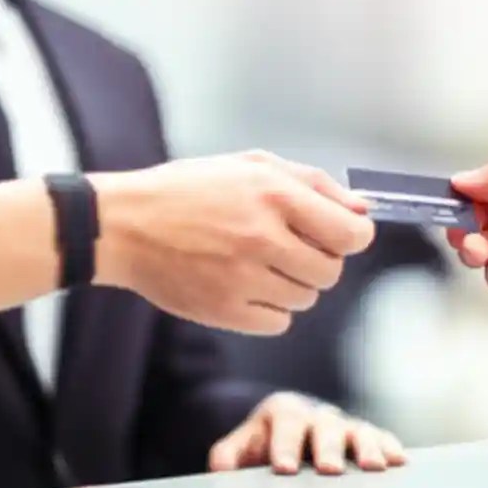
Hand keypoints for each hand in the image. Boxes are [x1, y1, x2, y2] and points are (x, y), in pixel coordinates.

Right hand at [90, 151, 374, 334]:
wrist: (125, 225)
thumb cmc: (191, 190)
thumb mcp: (251, 165)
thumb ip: (313, 184)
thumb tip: (362, 210)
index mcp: (274, 195)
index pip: (351, 234)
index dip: (353, 236)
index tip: (341, 235)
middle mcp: (262, 238)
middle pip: (331, 271)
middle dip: (320, 260)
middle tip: (290, 247)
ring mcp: (243, 279)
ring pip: (307, 299)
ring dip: (293, 283)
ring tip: (258, 262)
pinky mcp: (225, 311)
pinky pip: (278, 322)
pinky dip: (270, 309)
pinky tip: (245, 285)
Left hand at [208, 392, 406, 474]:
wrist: (289, 428)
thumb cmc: (265, 441)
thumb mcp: (243, 444)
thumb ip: (229, 453)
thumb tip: (221, 468)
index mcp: (284, 411)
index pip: (285, 423)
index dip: (284, 445)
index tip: (283, 467)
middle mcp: (317, 414)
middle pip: (324, 427)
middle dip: (327, 448)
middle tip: (328, 469)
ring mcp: (343, 424)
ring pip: (357, 429)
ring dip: (366, 447)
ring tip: (373, 467)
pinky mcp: (364, 435)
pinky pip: (380, 436)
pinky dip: (390, 446)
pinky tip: (399, 461)